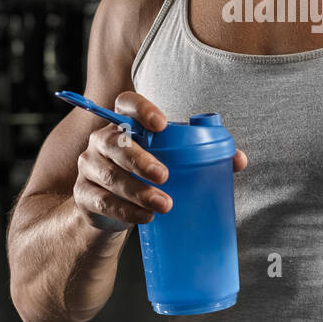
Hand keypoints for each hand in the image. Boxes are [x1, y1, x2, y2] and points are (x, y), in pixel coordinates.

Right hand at [72, 92, 247, 228]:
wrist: (113, 210)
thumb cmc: (147, 175)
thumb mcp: (172, 161)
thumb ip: (204, 156)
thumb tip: (238, 160)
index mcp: (124, 124)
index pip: (125, 103)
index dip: (141, 109)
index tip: (161, 124)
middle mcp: (102, 141)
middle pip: (115, 142)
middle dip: (139, 159)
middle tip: (164, 176)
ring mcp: (89, 168)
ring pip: (110, 176)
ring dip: (137, 191)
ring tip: (164, 205)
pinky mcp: (84, 196)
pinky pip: (103, 202)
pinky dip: (126, 211)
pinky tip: (145, 218)